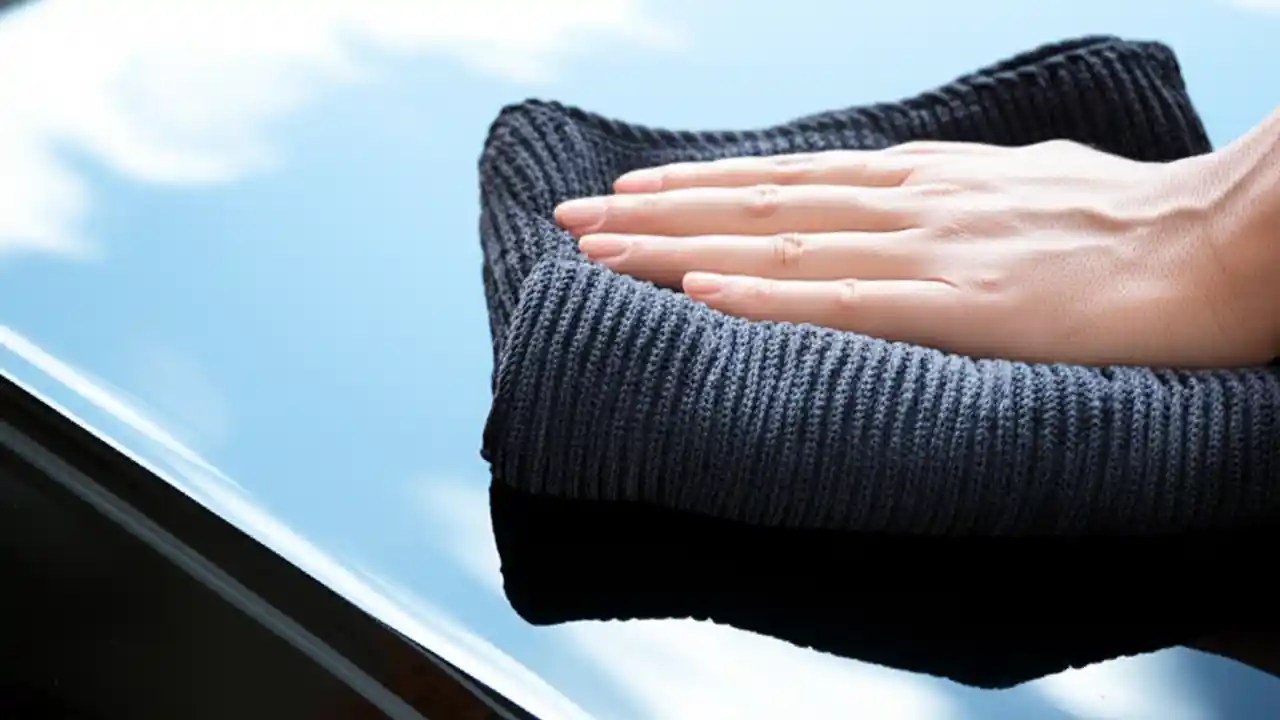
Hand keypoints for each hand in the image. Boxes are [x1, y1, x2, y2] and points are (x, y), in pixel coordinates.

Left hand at [554, 135, 1279, 367]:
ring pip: (781, 248)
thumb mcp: (1021, 186)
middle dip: (656, 216)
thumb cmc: (1133, 221)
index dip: (699, 189)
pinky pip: (851, 302)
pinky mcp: (970, 307)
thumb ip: (952, 197)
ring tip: (600, 253)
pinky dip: (769, 297)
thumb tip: (909, 200)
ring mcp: (934, 253)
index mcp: (924, 181)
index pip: (784, 183)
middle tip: (570, 219)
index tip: (628, 195)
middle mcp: (911, 206)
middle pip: (759, 207)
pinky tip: (703, 295)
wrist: (1224, 244)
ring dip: (682, 249)